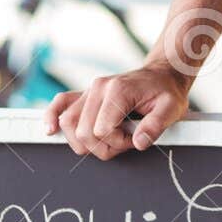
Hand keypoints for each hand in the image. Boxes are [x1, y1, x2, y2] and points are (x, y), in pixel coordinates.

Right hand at [43, 65, 191, 160]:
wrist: (162, 75)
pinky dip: (51, 117)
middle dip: (103, 146)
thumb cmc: (166, 92)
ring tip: (108, 139)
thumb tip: (139, 143)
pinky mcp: (86, 94)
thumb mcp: (171, 109)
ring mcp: (89, 90)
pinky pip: (61, 103)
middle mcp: (98, 87)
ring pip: (68, 123)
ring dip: (84, 141)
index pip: (102, 130)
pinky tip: (50, 129)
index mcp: (118, 90)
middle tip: (125, 141)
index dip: (118, 143)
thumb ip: (156, 126)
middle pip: (83, 131)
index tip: (135, 139)